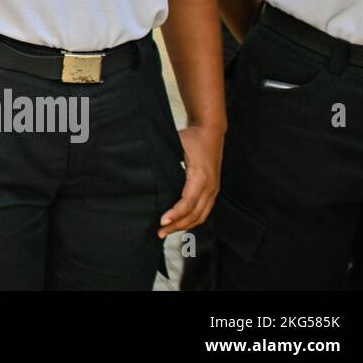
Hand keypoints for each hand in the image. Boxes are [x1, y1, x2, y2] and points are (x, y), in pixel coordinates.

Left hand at [159, 123, 224, 237]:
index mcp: (201, 177)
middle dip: (177, 225)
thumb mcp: (177, 144)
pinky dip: (193, 220)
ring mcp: (214, 189)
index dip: (175, 214)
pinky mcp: (213, 190)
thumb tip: (148, 171)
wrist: (211, 131)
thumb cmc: (192, 137)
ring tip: (167, 231)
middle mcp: (210, 186)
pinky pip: (205, 211)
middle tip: (159, 232)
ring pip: (201, 216)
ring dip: (184, 226)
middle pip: (194, 214)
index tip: (162, 221)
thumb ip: (165, 159)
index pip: (188, 202)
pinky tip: (180, 224)